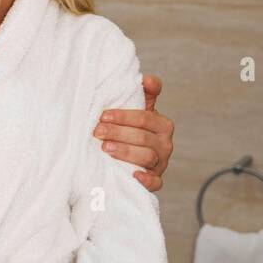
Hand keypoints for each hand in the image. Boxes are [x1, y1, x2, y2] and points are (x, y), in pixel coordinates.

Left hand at [92, 73, 173, 192]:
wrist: (128, 157)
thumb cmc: (130, 129)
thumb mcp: (137, 111)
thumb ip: (143, 94)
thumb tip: (146, 79)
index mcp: (162, 125)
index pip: (145, 118)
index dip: (124, 116)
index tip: (103, 115)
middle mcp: (165, 144)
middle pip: (143, 137)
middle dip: (119, 133)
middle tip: (97, 131)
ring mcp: (161, 162)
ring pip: (147, 157)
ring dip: (126, 152)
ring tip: (105, 148)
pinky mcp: (155, 179)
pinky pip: (156, 183)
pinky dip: (147, 180)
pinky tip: (134, 175)